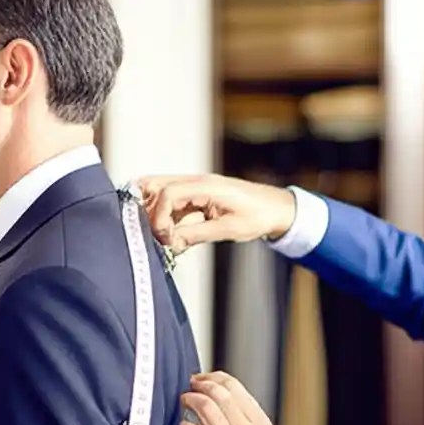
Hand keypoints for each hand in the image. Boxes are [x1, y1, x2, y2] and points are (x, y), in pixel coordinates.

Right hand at [135, 174, 296, 253]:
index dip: (159, 216)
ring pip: (162, 194)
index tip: (163, 236)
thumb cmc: (259, 215)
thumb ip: (197, 234)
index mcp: (206, 186)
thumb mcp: (228, 229)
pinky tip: (172, 237)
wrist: (276, 209)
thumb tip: (171, 241)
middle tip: (146, 231)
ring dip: (156, 214)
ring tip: (159, 236)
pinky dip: (168, 219)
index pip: (168, 193)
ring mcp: (196, 188)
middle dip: (146, 208)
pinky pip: (174, 204)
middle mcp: (197, 183)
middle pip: (157, 185)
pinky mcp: (198, 197)